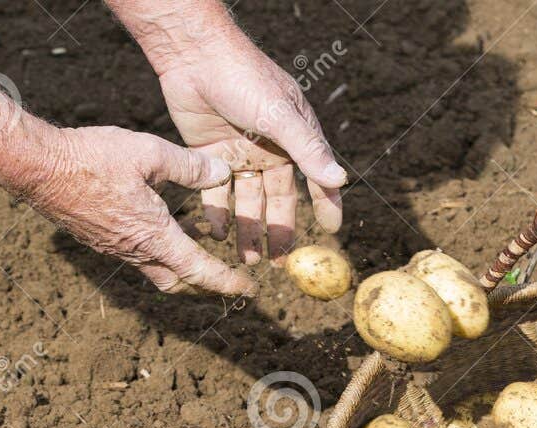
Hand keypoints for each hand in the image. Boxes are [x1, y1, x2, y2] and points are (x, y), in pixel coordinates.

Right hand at [11, 124, 255, 295]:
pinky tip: (162, 226)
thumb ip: (188, 167)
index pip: (199, 270)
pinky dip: (158, 251)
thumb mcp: (149, 153)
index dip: (226, 281)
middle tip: (227, 275)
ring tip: (199, 245)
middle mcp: (134, 251)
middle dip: (205, 283)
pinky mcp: (99, 239)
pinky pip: (136, 256)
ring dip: (181, 265)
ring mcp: (114, 249)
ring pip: (156, 270)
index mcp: (152, 235)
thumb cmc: (91, 157)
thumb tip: (222, 173)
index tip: (248, 288)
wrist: (37, 168)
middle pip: (178, 281)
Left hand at [153, 34, 345, 263]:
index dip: (326, 203)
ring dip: (247, 228)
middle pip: (278, 198)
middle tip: (276, 263)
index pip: (316, 176)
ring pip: (246, 200)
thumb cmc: (245, 78)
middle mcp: (269, 148)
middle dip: (278, 230)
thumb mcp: (280, 116)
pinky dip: (217, 213)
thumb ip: (308, 150)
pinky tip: (217, 234)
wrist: (195, 56)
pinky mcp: (210, 155)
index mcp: (294, 137)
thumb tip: (341, 180)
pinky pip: (215, 192)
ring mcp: (240, 153)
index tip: (332, 231)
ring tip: (247, 258)